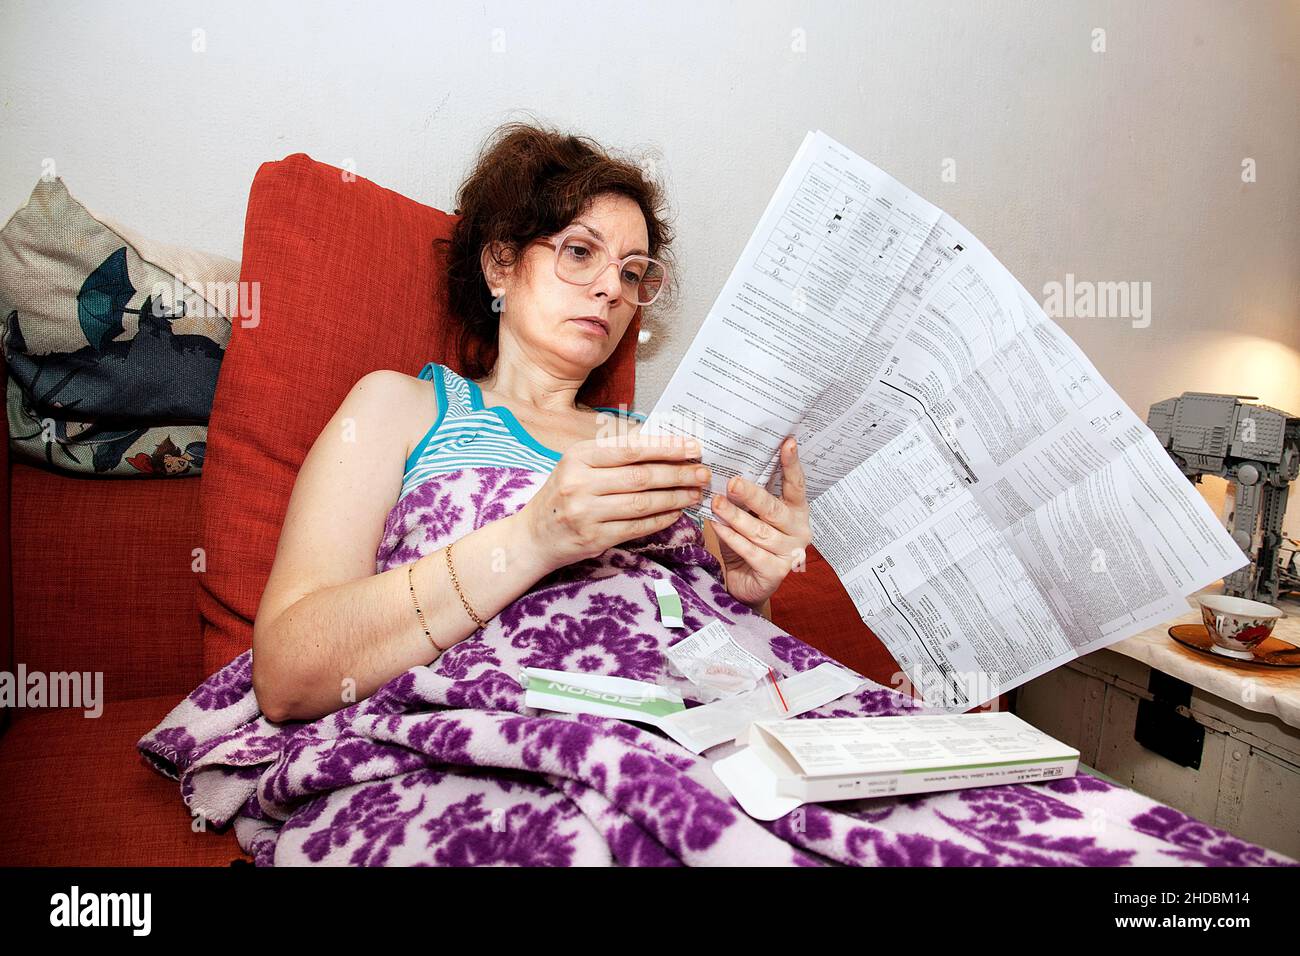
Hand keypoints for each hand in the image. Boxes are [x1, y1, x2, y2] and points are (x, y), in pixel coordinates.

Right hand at [520, 432, 711, 571]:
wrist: (533, 536)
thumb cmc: (563, 494)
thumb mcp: (579, 465)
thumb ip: (614, 455)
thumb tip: (663, 444)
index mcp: (578, 457)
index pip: (630, 449)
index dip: (666, 448)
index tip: (692, 447)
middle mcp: (579, 483)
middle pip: (641, 476)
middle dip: (678, 474)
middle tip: (702, 472)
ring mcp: (585, 513)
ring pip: (643, 503)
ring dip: (675, 497)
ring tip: (695, 492)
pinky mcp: (593, 539)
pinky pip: (637, 527)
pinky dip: (661, 519)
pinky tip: (677, 513)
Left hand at [707, 436, 810, 608]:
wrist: (745, 582)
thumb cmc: (747, 542)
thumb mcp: (749, 516)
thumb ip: (746, 498)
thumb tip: (728, 469)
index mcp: (796, 511)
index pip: (796, 485)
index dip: (792, 464)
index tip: (787, 442)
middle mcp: (798, 530)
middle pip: (774, 508)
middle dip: (752, 494)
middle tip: (732, 482)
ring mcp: (789, 552)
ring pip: (759, 531)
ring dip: (735, 516)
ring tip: (716, 503)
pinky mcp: (776, 572)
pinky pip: (751, 551)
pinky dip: (732, 537)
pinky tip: (717, 526)